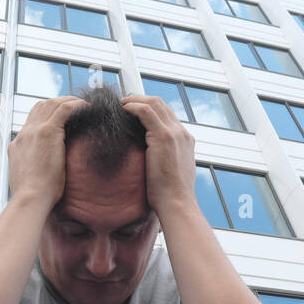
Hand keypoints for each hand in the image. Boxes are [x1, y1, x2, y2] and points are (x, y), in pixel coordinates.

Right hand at [8, 95, 86, 207]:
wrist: (30, 199)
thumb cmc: (33, 199)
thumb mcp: (30, 181)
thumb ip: (35, 173)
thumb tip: (45, 177)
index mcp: (18, 146)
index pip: (31, 122)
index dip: (47, 116)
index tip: (62, 120)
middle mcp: (24, 134)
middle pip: (41, 107)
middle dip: (58, 103)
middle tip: (75, 108)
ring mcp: (34, 131)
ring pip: (52, 103)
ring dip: (69, 102)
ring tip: (84, 105)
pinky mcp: (47, 132)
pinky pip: (64, 109)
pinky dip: (76, 105)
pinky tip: (88, 108)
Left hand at [120, 94, 197, 215]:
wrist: (177, 204)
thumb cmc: (169, 196)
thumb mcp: (167, 173)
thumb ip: (161, 161)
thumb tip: (146, 162)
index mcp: (184, 141)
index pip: (166, 115)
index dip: (148, 109)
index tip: (132, 112)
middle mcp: (181, 133)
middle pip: (161, 104)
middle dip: (140, 99)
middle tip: (122, 104)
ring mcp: (174, 133)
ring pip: (154, 102)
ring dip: (134, 100)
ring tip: (119, 105)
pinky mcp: (164, 136)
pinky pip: (146, 111)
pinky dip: (132, 106)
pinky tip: (121, 110)